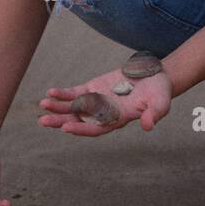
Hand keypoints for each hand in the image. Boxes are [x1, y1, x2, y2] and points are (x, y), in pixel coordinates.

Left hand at [38, 65, 172, 135]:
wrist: (156, 76)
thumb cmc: (160, 92)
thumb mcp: (161, 102)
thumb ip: (155, 114)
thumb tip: (148, 126)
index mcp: (118, 119)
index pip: (96, 128)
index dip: (82, 128)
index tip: (67, 127)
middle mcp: (104, 114)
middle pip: (79, 120)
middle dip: (61, 121)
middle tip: (43, 122)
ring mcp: (98, 101)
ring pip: (74, 107)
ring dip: (58, 107)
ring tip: (43, 105)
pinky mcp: (95, 88)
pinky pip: (76, 93)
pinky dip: (64, 93)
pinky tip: (51, 92)